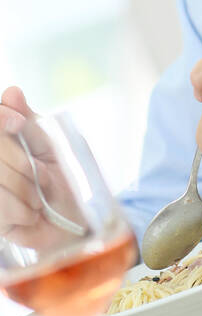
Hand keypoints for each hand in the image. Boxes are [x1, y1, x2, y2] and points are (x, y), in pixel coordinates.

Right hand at [0, 87, 81, 250]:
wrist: (79, 224)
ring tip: (38, 199)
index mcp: (5, 141)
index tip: (17, 124)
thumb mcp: (55, 148)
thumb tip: (12, 92)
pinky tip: (30, 215)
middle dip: (21, 164)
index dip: (0, 118)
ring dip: (24, 190)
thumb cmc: (68, 183)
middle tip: (43, 178)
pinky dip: (20, 211)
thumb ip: (31, 124)